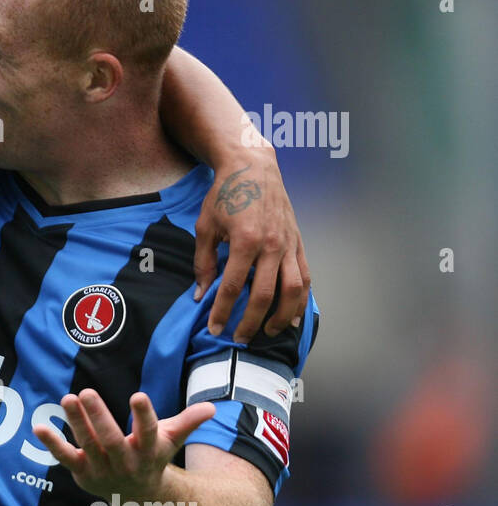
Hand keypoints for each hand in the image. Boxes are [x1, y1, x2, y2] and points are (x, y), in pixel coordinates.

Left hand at [34, 389, 214, 499]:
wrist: (138, 498)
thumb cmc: (152, 458)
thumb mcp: (170, 440)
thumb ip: (188, 422)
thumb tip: (212, 407)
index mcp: (148, 452)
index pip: (148, 432)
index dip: (143, 415)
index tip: (138, 396)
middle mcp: (125, 462)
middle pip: (111, 440)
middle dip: (99, 417)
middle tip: (86, 392)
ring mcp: (103, 469)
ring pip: (87, 445)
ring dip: (76, 423)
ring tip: (67, 397)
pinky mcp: (83, 472)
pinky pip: (66, 458)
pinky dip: (52, 443)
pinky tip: (38, 427)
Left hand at [194, 154, 310, 342]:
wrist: (253, 167)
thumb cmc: (225, 195)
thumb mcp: (205, 227)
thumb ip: (204, 263)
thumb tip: (201, 294)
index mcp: (244, 241)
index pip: (232, 287)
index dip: (222, 311)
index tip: (215, 329)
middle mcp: (271, 245)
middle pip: (264, 295)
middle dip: (250, 321)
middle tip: (238, 338)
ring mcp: (289, 245)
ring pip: (292, 290)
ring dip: (281, 316)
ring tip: (268, 332)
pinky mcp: (299, 243)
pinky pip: (304, 276)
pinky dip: (300, 299)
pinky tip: (292, 316)